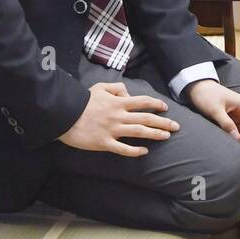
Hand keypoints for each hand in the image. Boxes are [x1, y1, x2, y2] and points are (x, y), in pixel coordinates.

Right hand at [58, 82, 178, 156]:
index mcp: (118, 103)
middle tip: (176, 127)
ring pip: (139, 132)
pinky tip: (144, 151)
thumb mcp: (100, 87)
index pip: (143, 102)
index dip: (156, 104)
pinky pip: (123, 148)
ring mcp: (112, 130)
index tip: (165, 108)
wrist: (63, 115)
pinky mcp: (104, 143)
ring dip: (155, 134)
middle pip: (146, 118)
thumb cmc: (81, 101)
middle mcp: (119, 116)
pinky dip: (135, 151)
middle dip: (163, 122)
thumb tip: (128, 93)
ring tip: (166, 136)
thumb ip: (117, 88)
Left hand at [187, 80, 239, 144]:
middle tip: (235, 142)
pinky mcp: (229, 118)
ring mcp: (236, 115)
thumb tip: (236, 138)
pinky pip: (235, 129)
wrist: (196, 88)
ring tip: (229, 141)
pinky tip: (226, 138)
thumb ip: (226, 124)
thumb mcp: (216, 110)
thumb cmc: (207, 95)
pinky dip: (233, 134)